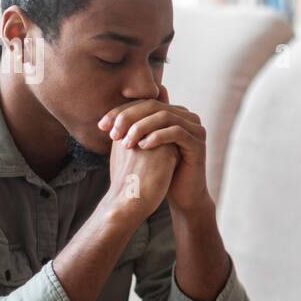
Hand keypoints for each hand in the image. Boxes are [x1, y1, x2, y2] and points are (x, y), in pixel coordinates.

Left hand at [98, 83, 210, 215]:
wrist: (183, 196)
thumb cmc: (161, 172)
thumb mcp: (143, 146)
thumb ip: (134, 129)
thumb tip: (111, 117)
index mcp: (174, 113)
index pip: (144, 104)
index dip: (121, 112)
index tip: (101, 126)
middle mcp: (187, 117)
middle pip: (154, 106)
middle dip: (129, 118)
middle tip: (112, 133)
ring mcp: (196, 129)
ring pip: (165, 116)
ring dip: (141, 127)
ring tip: (125, 143)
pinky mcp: (199, 143)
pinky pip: (177, 132)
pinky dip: (157, 137)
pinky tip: (142, 147)